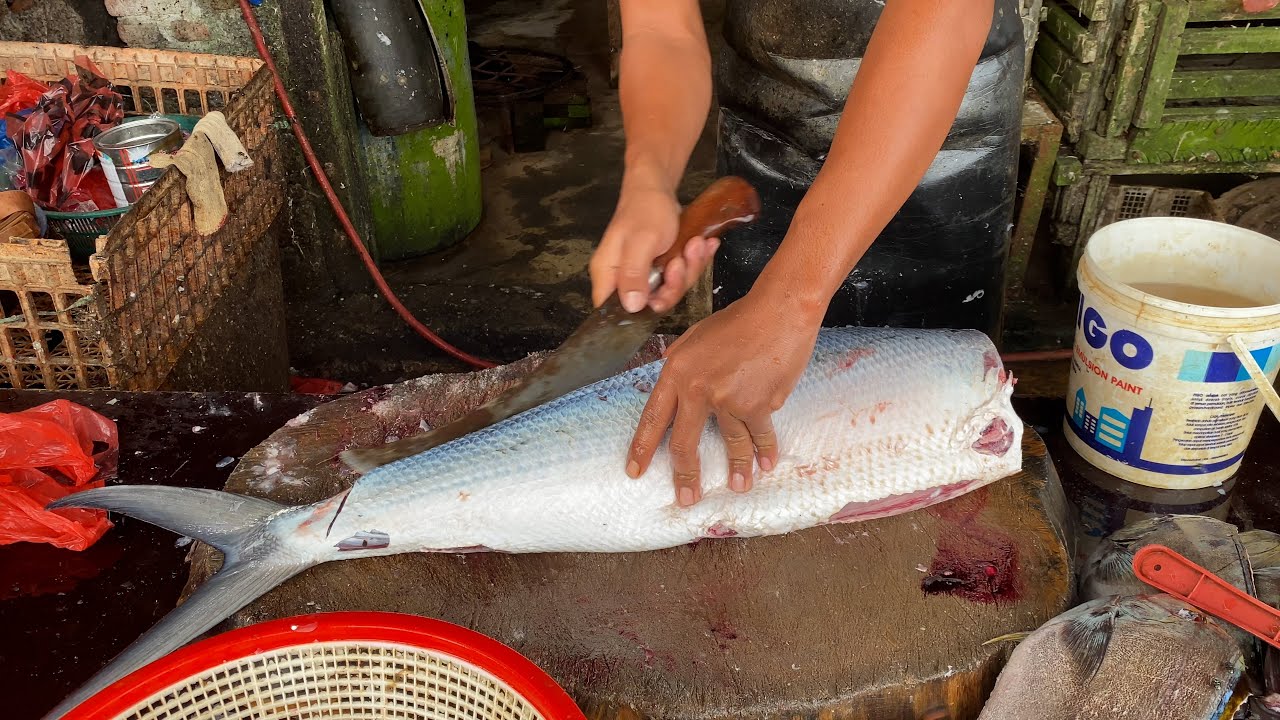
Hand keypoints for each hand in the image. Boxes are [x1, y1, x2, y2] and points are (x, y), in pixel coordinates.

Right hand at [589, 181, 718, 313]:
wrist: (657, 187)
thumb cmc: (645, 209)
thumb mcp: (641, 242)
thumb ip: (634, 275)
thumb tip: (631, 307)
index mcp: (608, 274)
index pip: (614, 311)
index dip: (640, 312)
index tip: (661, 294)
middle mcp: (622, 278)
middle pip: (650, 302)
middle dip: (675, 283)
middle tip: (681, 259)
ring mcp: (642, 274)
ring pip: (670, 289)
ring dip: (689, 267)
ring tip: (695, 244)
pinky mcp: (659, 268)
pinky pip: (680, 276)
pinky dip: (694, 261)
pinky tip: (703, 245)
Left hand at [625, 288, 821, 505]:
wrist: (779, 312)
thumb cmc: (740, 320)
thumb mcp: (696, 336)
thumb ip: (680, 359)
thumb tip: (669, 371)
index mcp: (677, 372)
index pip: (652, 418)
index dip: (642, 449)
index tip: (635, 471)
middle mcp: (698, 389)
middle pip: (684, 443)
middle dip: (685, 476)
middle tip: (686, 499)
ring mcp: (728, 399)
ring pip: (731, 444)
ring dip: (738, 469)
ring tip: (739, 486)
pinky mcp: (758, 404)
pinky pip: (759, 433)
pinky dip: (765, 449)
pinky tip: (767, 464)